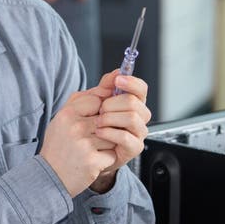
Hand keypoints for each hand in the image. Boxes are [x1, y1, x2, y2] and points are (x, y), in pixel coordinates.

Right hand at [40, 88, 117, 196]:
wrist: (49, 176)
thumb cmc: (59, 144)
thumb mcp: (63, 117)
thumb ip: (83, 99)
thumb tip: (109, 83)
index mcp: (67, 113)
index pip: (97, 99)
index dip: (99, 109)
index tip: (94, 118)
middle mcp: (75, 126)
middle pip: (107, 117)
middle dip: (104, 127)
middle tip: (90, 137)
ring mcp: (84, 144)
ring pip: (112, 136)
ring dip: (106, 144)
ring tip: (89, 150)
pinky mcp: (93, 161)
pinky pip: (112, 153)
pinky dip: (105, 158)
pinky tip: (92, 161)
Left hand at [89, 69, 150, 191]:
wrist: (84, 151)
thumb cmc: (91, 125)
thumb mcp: (93, 102)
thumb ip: (105, 87)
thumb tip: (116, 72)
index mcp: (132, 102)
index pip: (141, 88)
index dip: (131, 82)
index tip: (117, 81)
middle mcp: (139, 116)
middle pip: (134, 101)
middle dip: (112, 103)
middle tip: (99, 110)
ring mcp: (138, 132)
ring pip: (132, 117)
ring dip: (111, 117)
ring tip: (98, 122)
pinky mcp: (134, 147)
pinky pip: (127, 136)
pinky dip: (110, 132)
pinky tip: (99, 132)